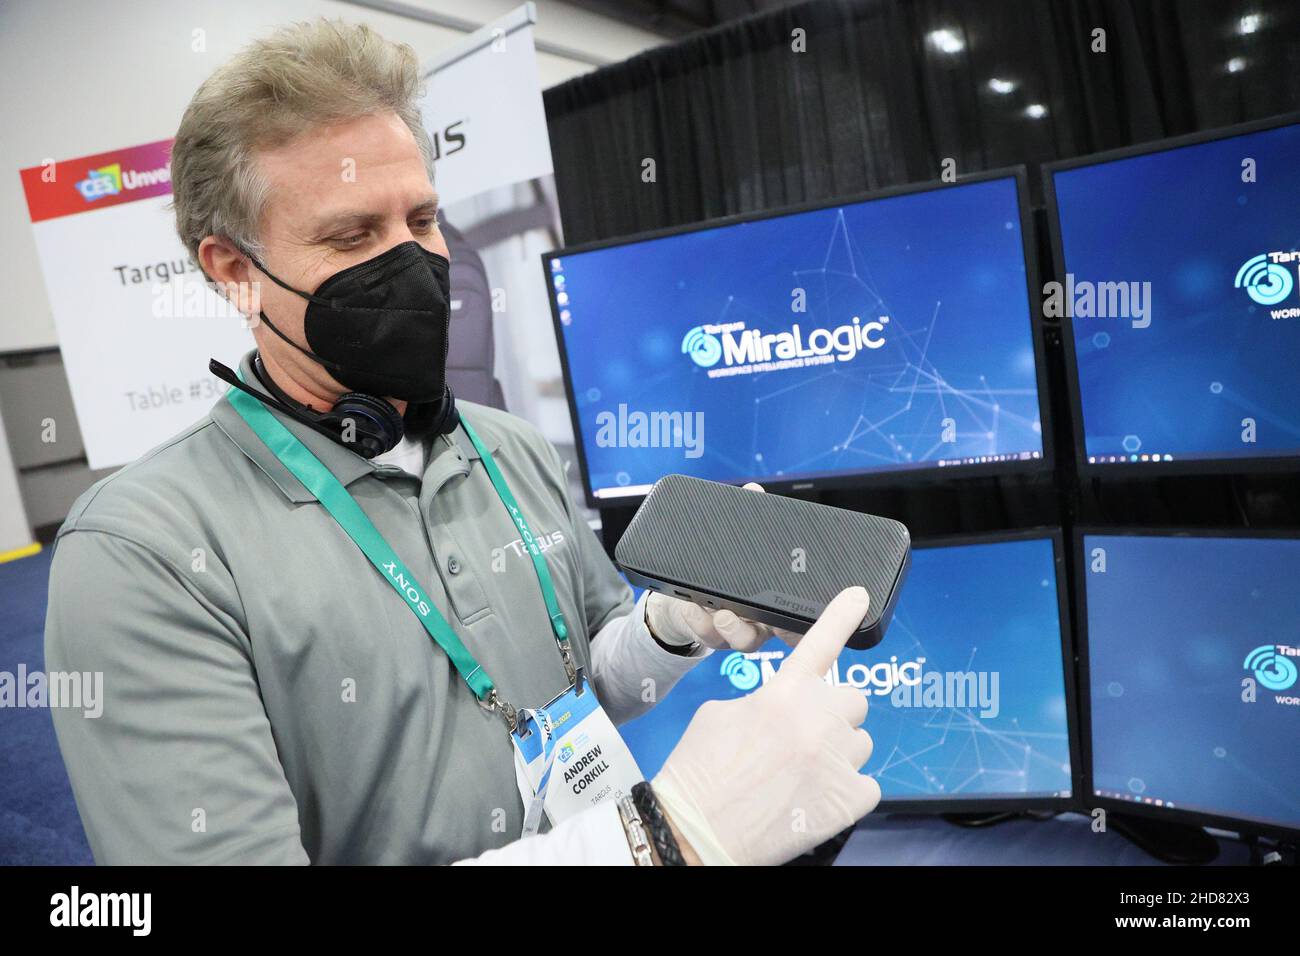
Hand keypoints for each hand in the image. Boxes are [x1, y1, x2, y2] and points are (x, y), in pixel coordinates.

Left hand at [643, 482, 795, 651]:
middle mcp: (758, 622)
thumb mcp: (736, 545)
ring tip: (715, 612)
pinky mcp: (707, 632)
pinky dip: (696, 620)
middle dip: (755, 628)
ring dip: (728, 628)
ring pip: (738, 639)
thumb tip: (754, 491)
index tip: (798, 614)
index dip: (800, 621)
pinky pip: (704, 632)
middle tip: (738, 614)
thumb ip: (745, 521)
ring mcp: (733, 630)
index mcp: (772, 602)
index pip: (793, 615)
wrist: (687, 598)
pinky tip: (687, 605)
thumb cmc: (722, 570)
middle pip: (766, 633)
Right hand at [650, 586, 880, 865]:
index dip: (843, 614)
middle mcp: (817, 721)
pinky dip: (845, 790)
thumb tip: (787, 706)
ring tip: (802, 771)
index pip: (822, 641)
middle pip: (853, 699)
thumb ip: (765, 699)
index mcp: (783, 693)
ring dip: (838, 751)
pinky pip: (867, 783)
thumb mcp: (720, 713)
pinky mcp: (849, 800)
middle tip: (804, 734)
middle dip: (833, 712)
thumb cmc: (699, 774)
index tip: (859, 597)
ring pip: (860, 742)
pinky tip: (815, 796)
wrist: (697, 832)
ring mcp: (836, 761)